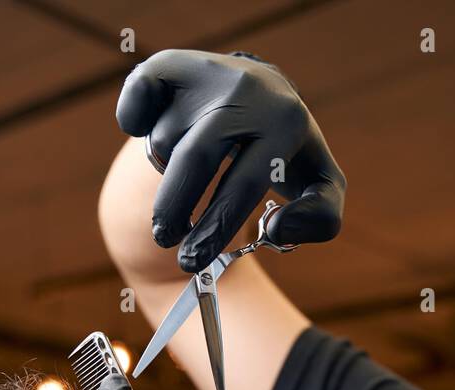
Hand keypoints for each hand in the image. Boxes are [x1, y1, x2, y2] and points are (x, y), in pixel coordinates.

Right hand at [116, 48, 346, 271]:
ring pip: (166, 139)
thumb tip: (276, 228)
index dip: (214, 228)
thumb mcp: (320, 185)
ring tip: (187, 176)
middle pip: (196, 158)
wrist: (263, 94)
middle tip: (165, 238)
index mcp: (287, 123)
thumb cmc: (286, 153)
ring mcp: (209, 72)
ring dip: (168, 172)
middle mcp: (247, 92)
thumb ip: (320, 219)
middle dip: (174, 208)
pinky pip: (139, 94)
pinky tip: (147, 131)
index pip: (244, 183)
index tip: (191, 260)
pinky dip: (133, 116)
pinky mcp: (173, 64)